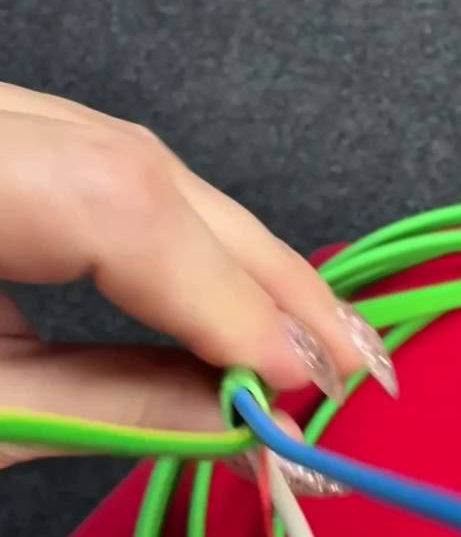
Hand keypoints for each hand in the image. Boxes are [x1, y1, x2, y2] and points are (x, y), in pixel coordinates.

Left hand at [0, 83, 395, 469]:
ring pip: (144, 161)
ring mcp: (4, 121)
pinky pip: (114, 163)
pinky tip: (233, 284)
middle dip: (261, 274)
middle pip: (149, 172)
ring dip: (234, 253)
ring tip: (308, 334)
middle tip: (350, 359)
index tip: (290, 376)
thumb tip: (240, 415)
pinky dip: (185, 233)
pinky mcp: (17, 140)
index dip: (222, 293)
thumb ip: (110, 406)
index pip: (120, 208)